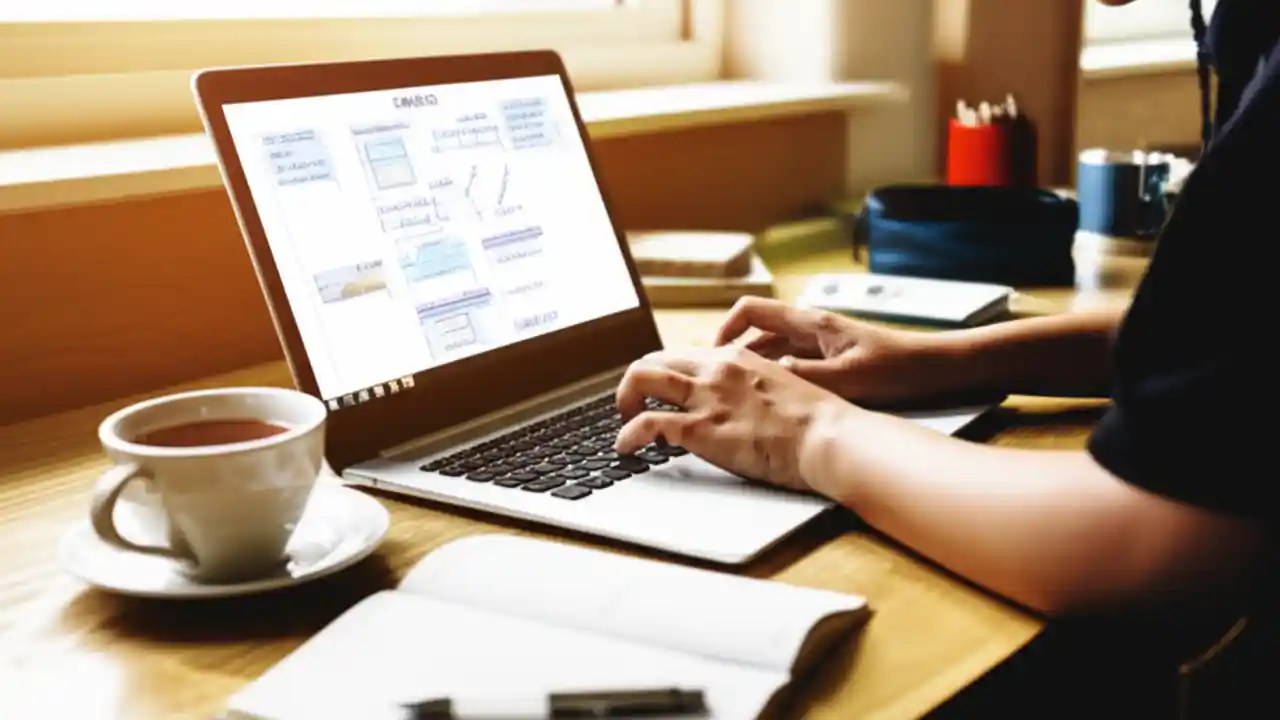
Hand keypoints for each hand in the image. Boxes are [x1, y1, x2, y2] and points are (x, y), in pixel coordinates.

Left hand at [613, 346, 852, 494]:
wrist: (828, 438)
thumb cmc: (817, 423)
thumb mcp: (782, 388)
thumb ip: (754, 387)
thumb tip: (744, 403)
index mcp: (737, 357)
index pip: (683, 354)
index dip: (665, 372)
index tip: (661, 391)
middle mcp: (716, 370)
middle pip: (654, 360)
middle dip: (637, 381)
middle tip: (634, 404)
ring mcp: (706, 397)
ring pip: (641, 380)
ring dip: (624, 399)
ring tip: (622, 420)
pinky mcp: (700, 429)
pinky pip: (646, 425)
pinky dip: (627, 435)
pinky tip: (625, 448)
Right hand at [715, 297, 962, 405]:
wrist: (936, 370)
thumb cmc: (899, 368)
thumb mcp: (848, 377)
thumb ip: (805, 376)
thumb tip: (765, 377)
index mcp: (810, 323)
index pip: (751, 311)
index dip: (725, 329)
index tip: (712, 355)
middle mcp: (811, 331)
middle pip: (756, 335)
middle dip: (732, 356)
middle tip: (714, 383)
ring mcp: (820, 347)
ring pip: (772, 354)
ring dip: (753, 371)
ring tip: (735, 397)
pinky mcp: (830, 363)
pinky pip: (791, 369)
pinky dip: (775, 382)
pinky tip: (772, 405)